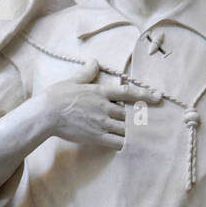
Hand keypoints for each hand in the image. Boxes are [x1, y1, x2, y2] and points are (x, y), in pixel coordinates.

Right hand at [35, 61, 160, 149]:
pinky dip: (122, 144)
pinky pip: (117, 142)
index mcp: (100, 91)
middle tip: (128, 123)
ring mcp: (102, 122)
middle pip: (127, 114)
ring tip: (123, 134)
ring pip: (124, 129)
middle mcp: (105, 107)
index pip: (128, 92)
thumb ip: (87, 73)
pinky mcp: (97, 137)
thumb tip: (95, 62)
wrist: (46, 114)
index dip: (145, 94)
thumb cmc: (57, 96)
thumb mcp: (73, 81)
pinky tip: (120, 144)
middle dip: (128, 119)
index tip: (158, 97)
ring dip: (125, 132)